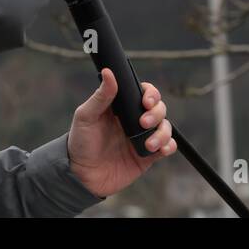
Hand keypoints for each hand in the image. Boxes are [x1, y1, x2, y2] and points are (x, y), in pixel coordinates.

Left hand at [67, 67, 175, 198]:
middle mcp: (134, 120)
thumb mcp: (86, 116)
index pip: (144, 93)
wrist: (81, 175)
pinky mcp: (147, 156)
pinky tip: (160, 149)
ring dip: (162, 133)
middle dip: (156, 113)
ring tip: (148, 144)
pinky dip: (168, 146)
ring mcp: (142, 138)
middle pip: (159, 108)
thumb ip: (101, 96)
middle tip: (143, 123)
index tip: (146, 101)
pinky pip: (167, 147)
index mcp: (122, 107)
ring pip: (165, 127)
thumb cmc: (80, 142)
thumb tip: (108, 72)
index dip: (151, 94)